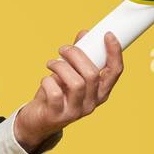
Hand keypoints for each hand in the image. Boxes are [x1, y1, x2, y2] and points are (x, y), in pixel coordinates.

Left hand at [13, 29, 124, 153]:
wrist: (38, 119)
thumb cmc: (57, 93)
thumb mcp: (70, 74)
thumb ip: (78, 56)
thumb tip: (85, 33)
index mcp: (100, 91)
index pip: (115, 71)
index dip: (114, 52)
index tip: (107, 35)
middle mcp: (92, 103)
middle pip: (92, 74)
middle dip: (76, 55)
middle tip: (63, 49)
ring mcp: (76, 111)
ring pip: (76, 83)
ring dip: (61, 66)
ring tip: (51, 63)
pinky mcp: (58, 115)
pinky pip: (55, 93)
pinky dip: (48, 81)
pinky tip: (46, 80)